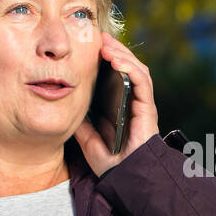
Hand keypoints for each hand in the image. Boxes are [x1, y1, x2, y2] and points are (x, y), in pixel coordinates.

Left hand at [73, 31, 160, 176]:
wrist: (126, 179)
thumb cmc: (111, 163)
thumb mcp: (87, 139)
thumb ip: (81, 122)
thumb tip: (67, 105)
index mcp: (121, 106)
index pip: (116, 75)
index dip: (106, 58)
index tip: (90, 46)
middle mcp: (134, 102)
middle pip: (127, 67)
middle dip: (114, 49)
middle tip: (98, 36)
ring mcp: (142, 104)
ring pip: (136, 69)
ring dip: (122, 53)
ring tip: (105, 43)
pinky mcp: (148, 108)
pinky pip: (142, 81)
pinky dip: (131, 67)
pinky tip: (116, 59)